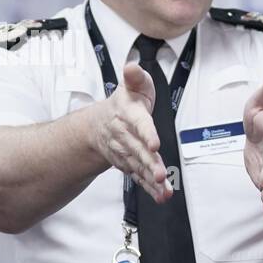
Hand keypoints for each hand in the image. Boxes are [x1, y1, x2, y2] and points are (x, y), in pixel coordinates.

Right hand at [90, 63, 170, 202]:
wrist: (99, 124)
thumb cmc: (125, 103)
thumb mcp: (132, 85)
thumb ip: (135, 77)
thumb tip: (132, 66)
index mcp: (130, 115)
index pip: (140, 124)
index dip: (147, 133)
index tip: (154, 144)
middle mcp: (126, 136)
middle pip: (139, 151)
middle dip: (150, 164)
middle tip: (160, 175)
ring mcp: (126, 153)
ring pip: (140, 167)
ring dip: (151, 180)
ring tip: (164, 191)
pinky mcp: (129, 165)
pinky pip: (140, 177)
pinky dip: (150, 188)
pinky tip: (161, 197)